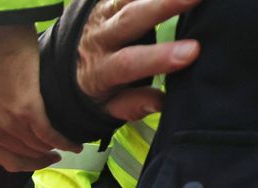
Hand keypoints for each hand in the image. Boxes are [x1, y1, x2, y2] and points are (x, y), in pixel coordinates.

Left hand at [0, 25, 70, 170]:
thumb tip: (15, 122)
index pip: (8, 161)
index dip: (29, 164)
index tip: (43, 160)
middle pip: (27, 156)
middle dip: (46, 157)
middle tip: (61, 153)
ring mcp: (9, 123)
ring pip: (40, 147)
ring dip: (58, 148)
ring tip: (71, 145)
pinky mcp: (26, 110)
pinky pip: (50, 135)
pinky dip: (65, 142)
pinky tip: (75, 144)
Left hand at [75, 0, 202, 121]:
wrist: (64, 65)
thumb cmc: (96, 89)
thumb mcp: (106, 107)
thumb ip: (132, 105)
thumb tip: (161, 102)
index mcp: (99, 68)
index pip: (129, 62)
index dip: (160, 57)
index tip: (193, 51)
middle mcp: (100, 37)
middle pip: (131, 18)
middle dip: (164, 5)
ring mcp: (103, 14)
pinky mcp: (107, 0)